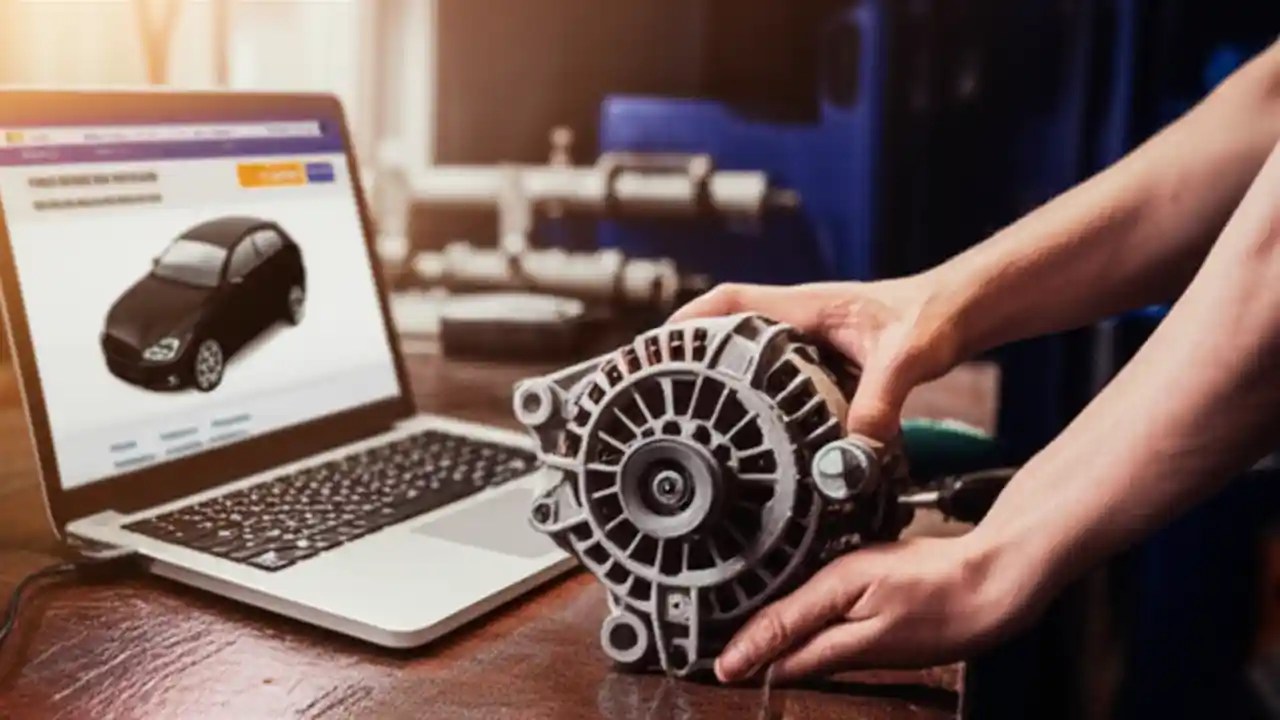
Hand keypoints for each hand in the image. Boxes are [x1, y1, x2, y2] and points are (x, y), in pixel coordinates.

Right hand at [669, 278, 964, 439]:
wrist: (969, 310)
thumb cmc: (940, 314)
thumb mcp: (908, 356)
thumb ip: (881, 401)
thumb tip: (853, 451)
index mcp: (806, 307)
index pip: (729, 303)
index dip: (687, 325)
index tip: (656, 351)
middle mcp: (802, 320)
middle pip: (727, 331)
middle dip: (692, 356)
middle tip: (664, 391)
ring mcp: (814, 340)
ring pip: (752, 355)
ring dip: (725, 377)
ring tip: (698, 415)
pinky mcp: (829, 360)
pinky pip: (782, 376)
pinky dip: (763, 397)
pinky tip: (760, 429)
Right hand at [713, 534, 1038, 682]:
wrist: (994, 579)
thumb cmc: (948, 608)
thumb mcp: (878, 642)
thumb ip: (822, 653)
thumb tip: (780, 667)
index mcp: (832, 585)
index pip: (774, 624)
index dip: (744, 650)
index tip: (721, 671)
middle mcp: (835, 573)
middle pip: (778, 612)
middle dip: (746, 638)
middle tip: (720, 666)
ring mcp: (851, 573)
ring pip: (796, 606)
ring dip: (768, 629)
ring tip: (744, 654)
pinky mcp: (867, 578)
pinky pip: (817, 602)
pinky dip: (797, 621)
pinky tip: (794, 634)